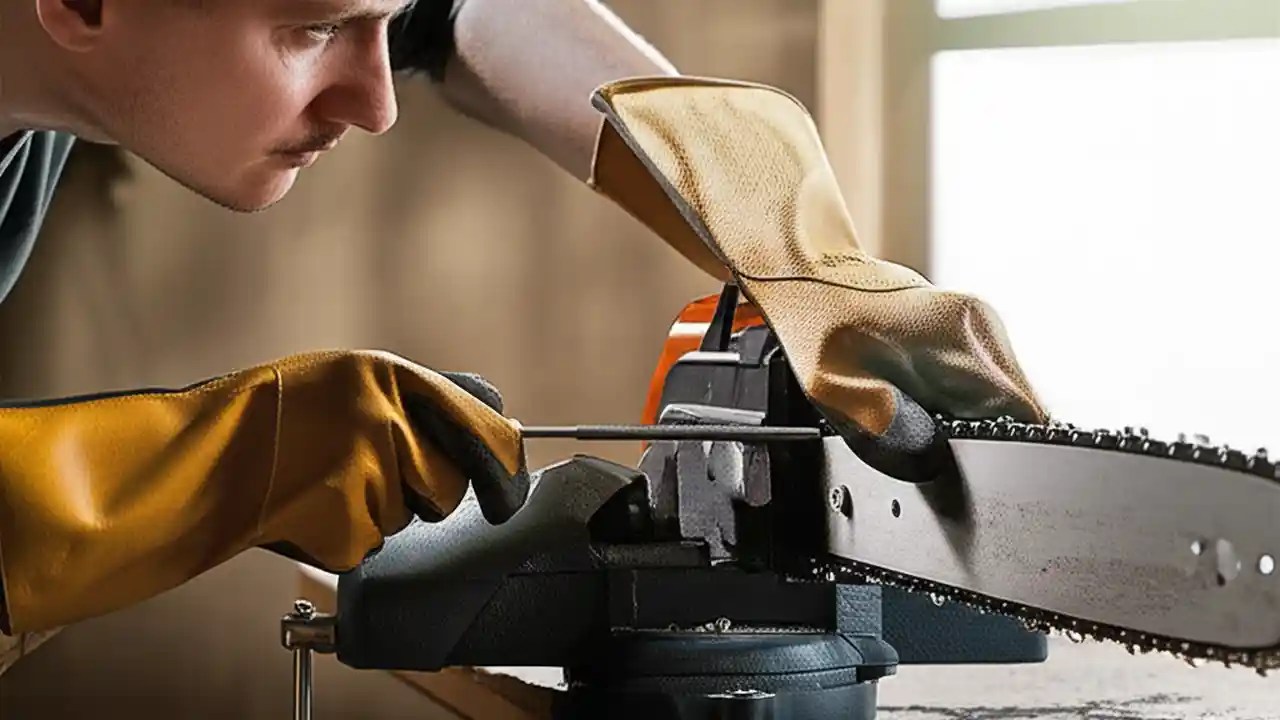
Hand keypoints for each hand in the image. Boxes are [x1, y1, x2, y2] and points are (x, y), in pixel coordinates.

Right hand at [0, 350, 527, 633]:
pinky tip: (311, 508)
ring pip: (412, 515)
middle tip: (380, 482)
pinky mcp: (347, 519)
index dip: (501, 461)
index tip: (504, 489)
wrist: (198, 459)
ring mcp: (368, 471)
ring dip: (382, 511)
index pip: (484, 422)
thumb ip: (414, 398)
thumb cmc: (272, 417)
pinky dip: (347, 536)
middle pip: (453, 482)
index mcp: (390, 376)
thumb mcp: (346, 378)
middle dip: (429, 492)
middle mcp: (387, 418)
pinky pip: (373, 542)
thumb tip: (496, 422)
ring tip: (327, 484)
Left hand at [589, 77, 1044, 476]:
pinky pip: (981, 381)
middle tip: (926, 438)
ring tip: (915, 414)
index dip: (1007, 452)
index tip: (971, 463)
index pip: (1028, 417)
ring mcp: (979, 325)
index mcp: (966, 341)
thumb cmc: (815, 329)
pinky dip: (958, 401)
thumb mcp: (833, 389)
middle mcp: (984, 328)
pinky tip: (917, 397)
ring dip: (967, 419)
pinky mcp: (969, 328)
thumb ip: (883, 427)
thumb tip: (929, 454)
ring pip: (1000, 398)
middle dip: (981, 438)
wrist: (804, 277)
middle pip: (1016, 412)